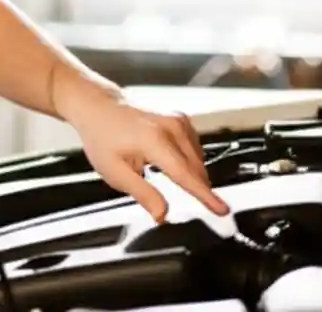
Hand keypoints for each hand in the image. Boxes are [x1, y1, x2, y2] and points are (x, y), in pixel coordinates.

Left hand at [62, 92, 230, 220]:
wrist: (98, 107)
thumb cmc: (103, 137)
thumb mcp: (116, 173)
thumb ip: (143, 194)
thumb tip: (162, 214)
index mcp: (155, 141)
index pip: (187, 176)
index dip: (205, 196)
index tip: (222, 210)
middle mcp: (171, 127)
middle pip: (196, 169)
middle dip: (195, 188)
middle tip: (181, 201)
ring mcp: (178, 120)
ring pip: (198, 159)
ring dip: (190, 174)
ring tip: (160, 173)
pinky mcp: (180, 118)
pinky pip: (194, 147)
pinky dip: (188, 160)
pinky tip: (168, 162)